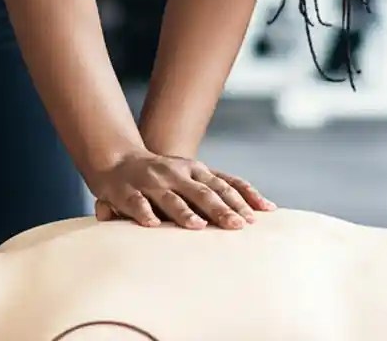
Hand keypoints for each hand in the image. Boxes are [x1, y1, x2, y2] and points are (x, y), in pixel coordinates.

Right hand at [88, 151, 276, 229]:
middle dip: (221, 209)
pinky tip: (152, 224)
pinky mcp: (128, 192)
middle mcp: (177, 173)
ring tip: (198, 226)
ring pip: (171, 198)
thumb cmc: (166, 175)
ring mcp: (152, 182)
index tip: (258, 216)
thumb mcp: (195, 176)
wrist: (119, 160)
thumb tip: (268, 208)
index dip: (241, 199)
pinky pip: (137, 203)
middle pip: (203, 192)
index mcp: (195, 170)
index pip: (223, 184)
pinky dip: (144, 213)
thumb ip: (225, 189)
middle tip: (237, 226)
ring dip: (185, 212)